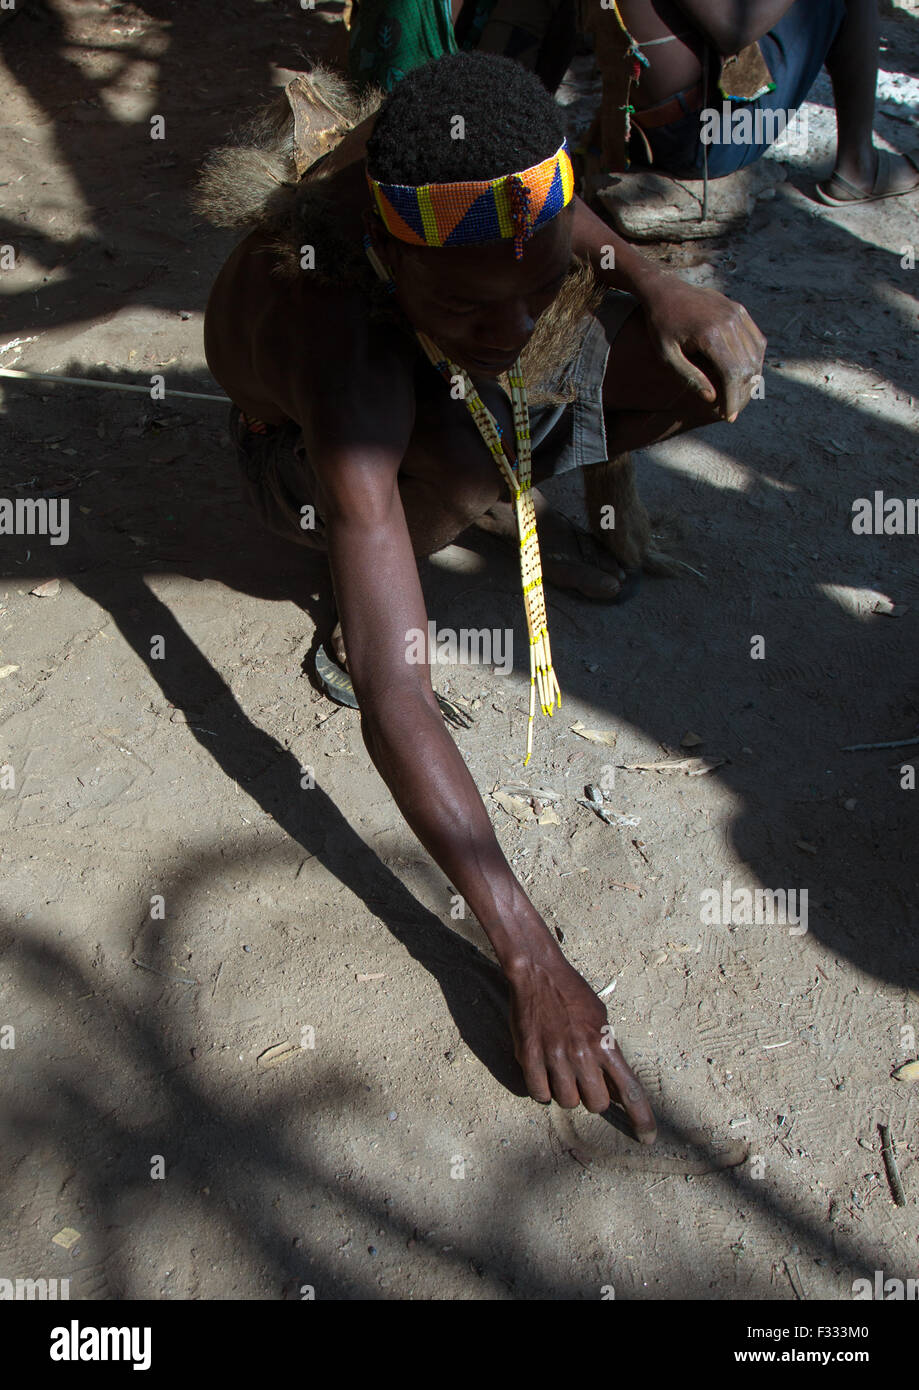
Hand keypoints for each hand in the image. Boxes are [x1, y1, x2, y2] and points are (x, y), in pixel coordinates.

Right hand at [506, 949, 656, 1141]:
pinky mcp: (530, 1056)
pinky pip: (539, 1093)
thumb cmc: (573, 994)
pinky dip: (543, 1089)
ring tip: (562, 1072)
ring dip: (567, 1093)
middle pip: (595, 1103)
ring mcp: (554, 1056)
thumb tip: (615, 1087)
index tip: (648, 1138)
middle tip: (585, 1081)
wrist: (538, 973)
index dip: (641, 1118)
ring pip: (567, 1101)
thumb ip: (608, 1051)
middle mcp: (582, 1054)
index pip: (629, 1089)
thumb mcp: (600, 1019)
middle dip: (593, 1097)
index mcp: (605, 1043)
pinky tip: (544, 1074)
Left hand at [640, 274, 766, 422]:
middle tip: (732, 411)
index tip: (729, 418)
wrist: (663, 289)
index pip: (732, 374)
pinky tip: (744, 376)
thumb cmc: (660, 326)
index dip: (733, 399)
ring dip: (751, 379)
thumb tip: (712, 399)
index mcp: (710, 333)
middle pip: (747, 366)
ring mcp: (737, 313)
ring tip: (738, 397)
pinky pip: (756, 339)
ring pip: (755, 354)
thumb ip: (689, 377)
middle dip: (742, 394)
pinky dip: (754, 360)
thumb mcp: (667, 355)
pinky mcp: (739, 310)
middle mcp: (729, 321)